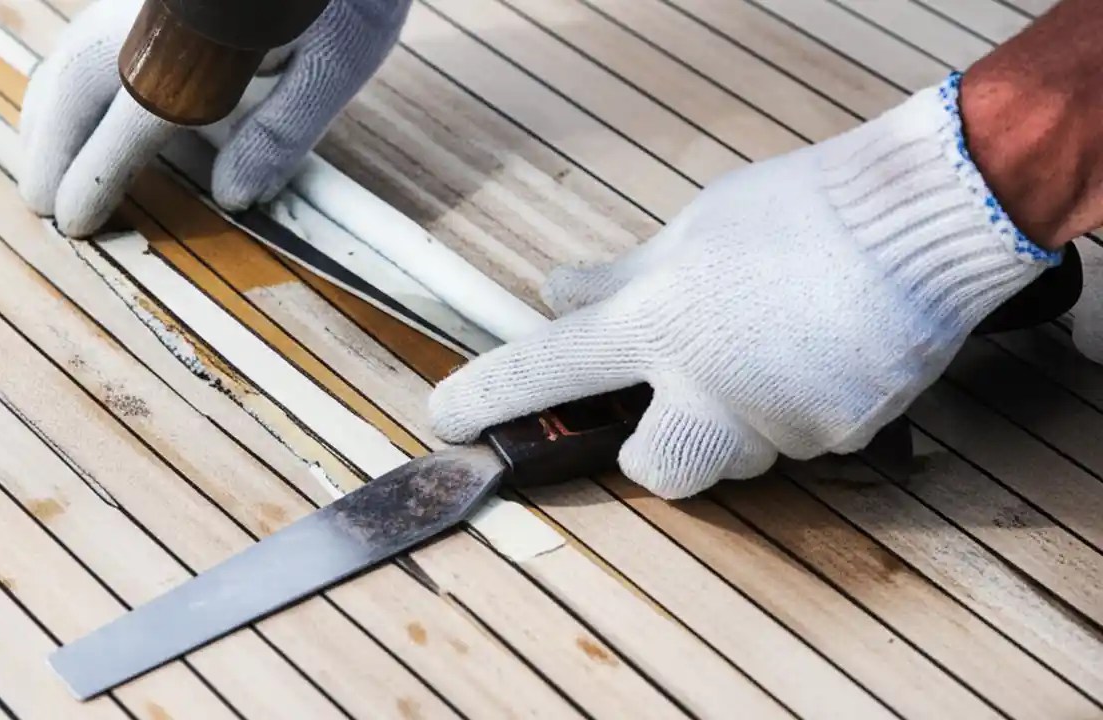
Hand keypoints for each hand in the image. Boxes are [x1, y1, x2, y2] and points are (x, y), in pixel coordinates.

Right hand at [18, 0, 408, 236]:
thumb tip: (231, 197)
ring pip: (73, 51)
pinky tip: (70, 108)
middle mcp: (160, 7)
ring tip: (41, 165)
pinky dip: (69, 78)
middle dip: (52, 147)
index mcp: (208, 32)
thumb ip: (284, 128)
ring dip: (50, 114)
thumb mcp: (341, 55)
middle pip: (80, 79)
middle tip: (39, 206)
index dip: (96, 173)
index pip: (134, 115)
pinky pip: (89, 35)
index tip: (72, 220)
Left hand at [430, 74, 1058, 498]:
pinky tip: (823, 356)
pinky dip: (802, 411)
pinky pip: (802, 442)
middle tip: (679, 403)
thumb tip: (559, 291)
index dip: (486, 398)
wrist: (921, 219)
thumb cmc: (797, 211)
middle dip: (658, 451)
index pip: (547, 370)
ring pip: (740, 455)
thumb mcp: (692, 232)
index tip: (445, 418)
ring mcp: (775, 420)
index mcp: (657, 323)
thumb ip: (620, 278)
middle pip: (656, 472)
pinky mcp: (839, 436)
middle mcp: (707, 387)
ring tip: (778, 348)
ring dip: (741, 423)